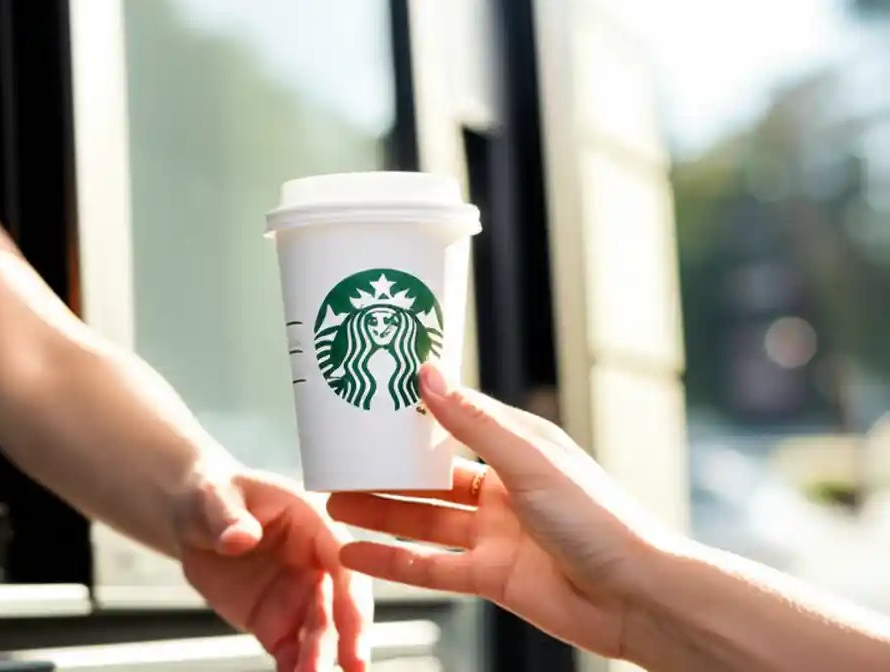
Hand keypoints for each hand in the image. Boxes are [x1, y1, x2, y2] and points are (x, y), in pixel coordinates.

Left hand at [175, 466, 372, 671]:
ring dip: (320, 658)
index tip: (357, 619)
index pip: (341, 557)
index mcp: (313, 523)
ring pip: (319, 634)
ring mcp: (299, 597)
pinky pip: (292, 653)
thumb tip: (240, 537)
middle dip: (349, 635)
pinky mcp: (278, 624)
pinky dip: (296, 670)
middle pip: (341, 602)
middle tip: (353, 665)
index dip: (351, 589)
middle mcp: (316, 564)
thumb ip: (230, 518)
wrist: (193, 522)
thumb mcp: (215, 499)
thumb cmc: (213, 497)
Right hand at [327, 363, 680, 658]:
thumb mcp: (530, 460)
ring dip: (381, 514)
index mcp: (520, 449)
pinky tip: (357, 554)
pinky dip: (392, 562)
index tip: (372, 399)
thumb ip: (474, 423)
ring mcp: (497, 534)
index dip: (415, 411)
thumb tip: (429, 376)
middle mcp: (505, 488)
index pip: (457, 419)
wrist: (638, 597)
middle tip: (340, 461)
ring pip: (424, 520)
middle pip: (431, 476)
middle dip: (386, 469)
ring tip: (335, 505)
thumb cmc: (603, 521)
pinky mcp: (492, 577)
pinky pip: (431, 567)